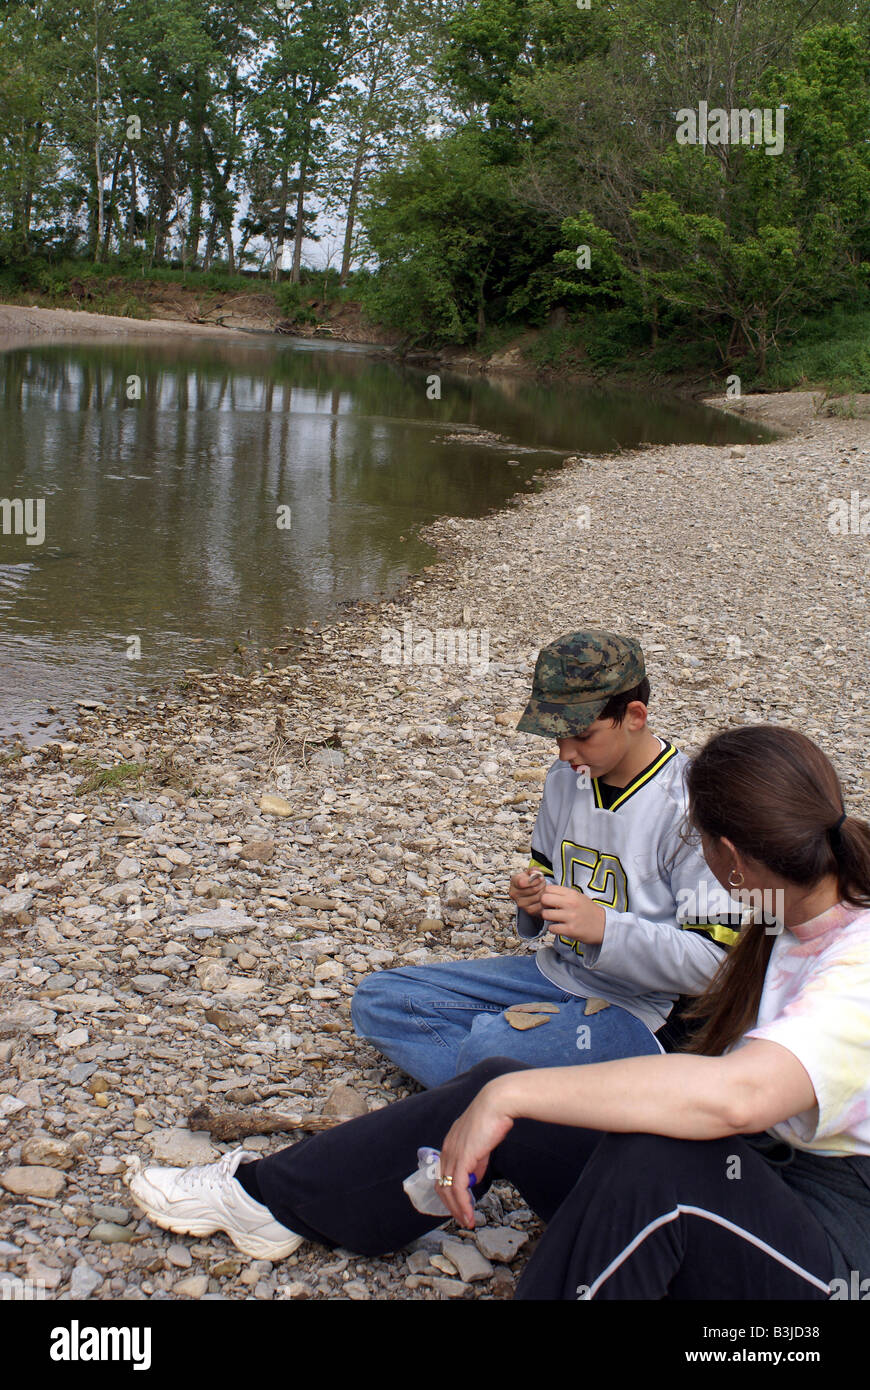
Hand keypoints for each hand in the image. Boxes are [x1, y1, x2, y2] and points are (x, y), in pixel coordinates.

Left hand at [438, 1079, 515, 1228]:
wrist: (497, 1104)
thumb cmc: (493, 1118)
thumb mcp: (482, 1144)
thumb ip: (476, 1163)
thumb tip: (474, 1180)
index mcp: (450, 1143)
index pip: (443, 1173)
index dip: (449, 1191)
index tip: (459, 1205)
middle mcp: (447, 1149)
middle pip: (440, 1184)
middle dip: (450, 1205)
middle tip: (462, 1218)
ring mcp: (453, 1154)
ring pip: (448, 1189)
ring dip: (457, 1209)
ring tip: (467, 1221)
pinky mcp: (462, 1158)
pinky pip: (458, 1188)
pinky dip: (463, 1204)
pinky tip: (470, 1214)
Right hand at [509, 870, 545, 914]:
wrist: (528, 891)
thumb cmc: (529, 882)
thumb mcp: (529, 873)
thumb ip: (533, 870)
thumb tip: (535, 872)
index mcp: (513, 882)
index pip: (522, 883)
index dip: (534, 880)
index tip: (539, 878)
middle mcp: (514, 894)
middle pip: (532, 890)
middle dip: (541, 884)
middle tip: (543, 882)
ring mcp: (520, 903)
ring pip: (537, 897)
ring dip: (543, 891)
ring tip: (543, 888)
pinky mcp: (528, 910)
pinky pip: (540, 906)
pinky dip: (543, 901)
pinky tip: (542, 896)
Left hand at [541, 885, 605, 943]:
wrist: (604, 926)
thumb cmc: (589, 911)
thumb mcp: (579, 897)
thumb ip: (564, 894)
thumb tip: (546, 893)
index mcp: (572, 894)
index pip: (549, 889)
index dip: (546, 894)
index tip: (549, 900)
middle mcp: (571, 904)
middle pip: (544, 899)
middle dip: (544, 905)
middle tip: (549, 909)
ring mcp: (570, 917)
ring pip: (545, 914)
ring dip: (548, 918)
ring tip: (554, 919)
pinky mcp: (570, 930)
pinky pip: (551, 928)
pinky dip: (553, 929)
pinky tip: (559, 927)